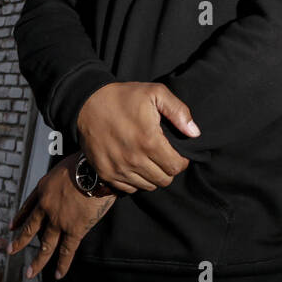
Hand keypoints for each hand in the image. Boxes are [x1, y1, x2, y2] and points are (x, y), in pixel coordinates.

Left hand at [7, 154, 115, 279]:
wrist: (93, 170)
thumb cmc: (83, 162)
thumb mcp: (64, 164)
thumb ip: (62, 177)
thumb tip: (70, 181)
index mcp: (43, 190)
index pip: (28, 207)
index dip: (20, 218)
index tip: (13, 226)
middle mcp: (46, 207)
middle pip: (31, 229)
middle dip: (20, 242)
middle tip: (11, 251)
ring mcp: (59, 220)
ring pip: (46, 245)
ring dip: (38, 261)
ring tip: (30, 272)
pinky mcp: (74, 229)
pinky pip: (67, 251)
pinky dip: (62, 264)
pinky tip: (58, 274)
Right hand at [76, 81, 198, 193]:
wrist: (87, 104)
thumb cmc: (124, 97)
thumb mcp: (155, 93)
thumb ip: (178, 112)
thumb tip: (194, 133)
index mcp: (149, 141)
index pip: (176, 167)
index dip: (181, 162)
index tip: (178, 154)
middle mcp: (133, 159)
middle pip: (163, 180)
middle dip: (168, 170)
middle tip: (164, 156)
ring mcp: (118, 168)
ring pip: (147, 186)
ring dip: (153, 176)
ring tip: (150, 160)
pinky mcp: (105, 173)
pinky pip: (129, 188)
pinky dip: (136, 181)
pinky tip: (135, 165)